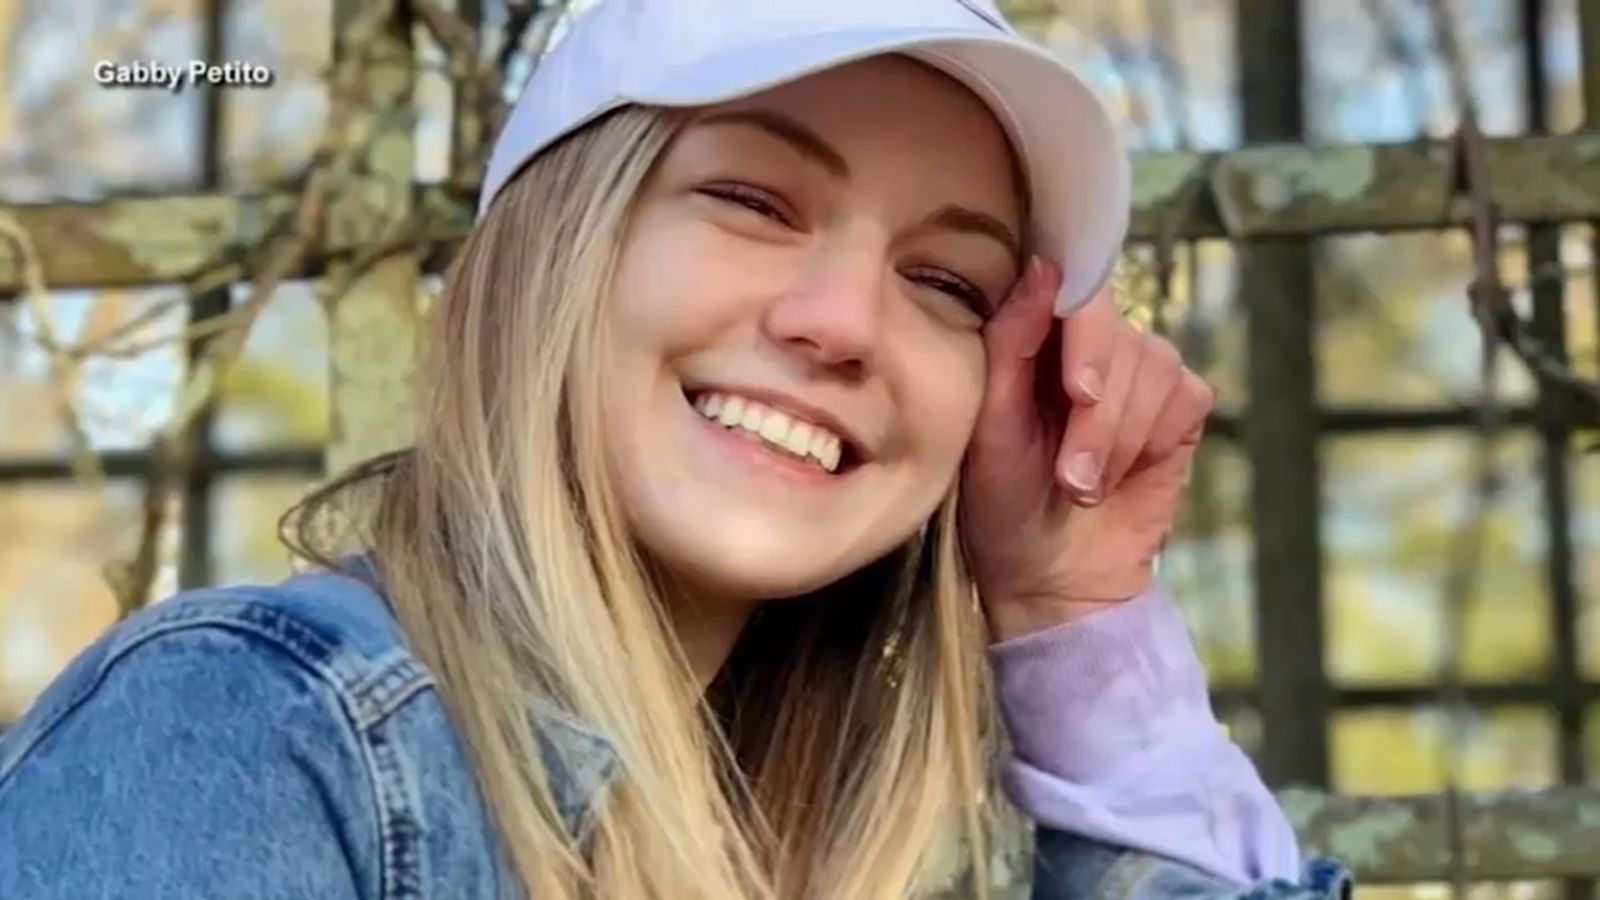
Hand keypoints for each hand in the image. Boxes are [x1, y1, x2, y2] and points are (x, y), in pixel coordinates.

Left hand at [960, 257, 1214, 641]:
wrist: (1050, 573)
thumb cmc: (1002, 499)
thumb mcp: (990, 427)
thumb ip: (1010, 344)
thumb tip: (1043, 268)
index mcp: (1035, 333)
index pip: (1072, 291)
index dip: (1085, 336)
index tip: (1079, 392)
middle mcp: (1089, 341)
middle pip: (1118, 335)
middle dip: (1098, 418)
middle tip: (1073, 478)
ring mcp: (1139, 369)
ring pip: (1154, 367)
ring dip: (1120, 440)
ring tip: (1085, 487)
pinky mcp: (1178, 405)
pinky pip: (1185, 395)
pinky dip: (1152, 442)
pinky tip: (1125, 474)